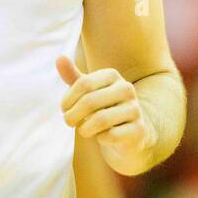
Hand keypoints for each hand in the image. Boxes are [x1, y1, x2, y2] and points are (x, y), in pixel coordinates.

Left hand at [57, 55, 155, 174]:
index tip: (64, 109)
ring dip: (85, 129)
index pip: (83, 84)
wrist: (128, 132)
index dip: (67, 99)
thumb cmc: (101, 108)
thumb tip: (59, 58)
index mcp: (112, 75)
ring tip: (84, 130)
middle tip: (69, 122)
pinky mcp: (138, 130)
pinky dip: (101, 139)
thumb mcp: (86, 91)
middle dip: (73, 116)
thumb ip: (72, 76)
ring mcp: (135, 109)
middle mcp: (126, 89)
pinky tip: (102, 137)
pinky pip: (111, 135)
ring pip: (100, 120)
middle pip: (90, 102)